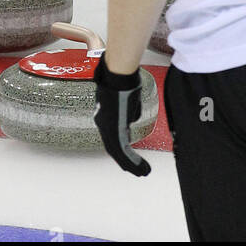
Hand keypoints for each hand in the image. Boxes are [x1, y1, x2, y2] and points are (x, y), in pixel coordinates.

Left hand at [92, 52, 151, 175]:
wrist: (117, 73)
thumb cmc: (121, 79)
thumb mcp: (125, 97)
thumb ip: (127, 110)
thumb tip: (131, 118)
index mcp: (104, 115)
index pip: (111, 137)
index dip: (120, 149)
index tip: (129, 156)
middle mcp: (103, 122)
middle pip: (113, 148)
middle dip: (126, 162)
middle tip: (137, 171)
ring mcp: (107, 126)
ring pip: (119, 152)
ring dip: (132, 165)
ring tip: (143, 173)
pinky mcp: (114, 128)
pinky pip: (123, 150)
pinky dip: (133, 161)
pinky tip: (142, 168)